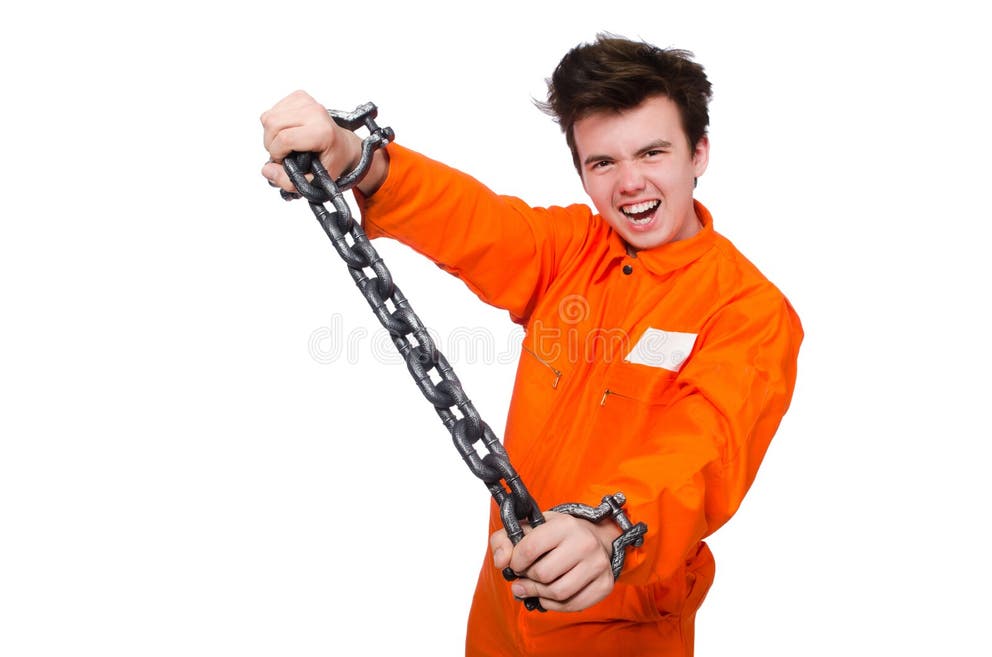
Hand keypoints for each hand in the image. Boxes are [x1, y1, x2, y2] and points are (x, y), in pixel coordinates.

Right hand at [259, 90, 387, 195]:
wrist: (343, 146)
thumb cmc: (331, 161)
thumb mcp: (315, 181)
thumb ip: (289, 181)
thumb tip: (266, 170)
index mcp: (323, 132)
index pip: (285, 138)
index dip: (277, 153)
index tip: (283, 162)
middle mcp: (316, 112)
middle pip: (273, 125)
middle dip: (271, 144)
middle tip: (282, 154)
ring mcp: (307, 102)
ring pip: (268, 117)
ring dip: (270, 135)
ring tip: (285, 144)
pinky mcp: (299, 96)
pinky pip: (272, 111)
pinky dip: (273, 125)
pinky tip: (287, 132)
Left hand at [490, 510, 619, 611]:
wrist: (593, 538)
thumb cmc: (556, 536)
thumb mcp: (529, 528)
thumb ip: (504, 540)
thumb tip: (501, 561)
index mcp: (564, 525)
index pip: (529, 549)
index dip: (515, 562)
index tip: (516, 564)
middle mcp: (585, 543)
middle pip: (543, 574)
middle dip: (527, 580)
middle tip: (525, 578)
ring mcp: (598, 565)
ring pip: (558, 593)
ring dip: (539, 595)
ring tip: (534, 588)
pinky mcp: (605, 584)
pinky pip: (573, 605)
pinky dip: (555, 605)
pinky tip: (549, 596)